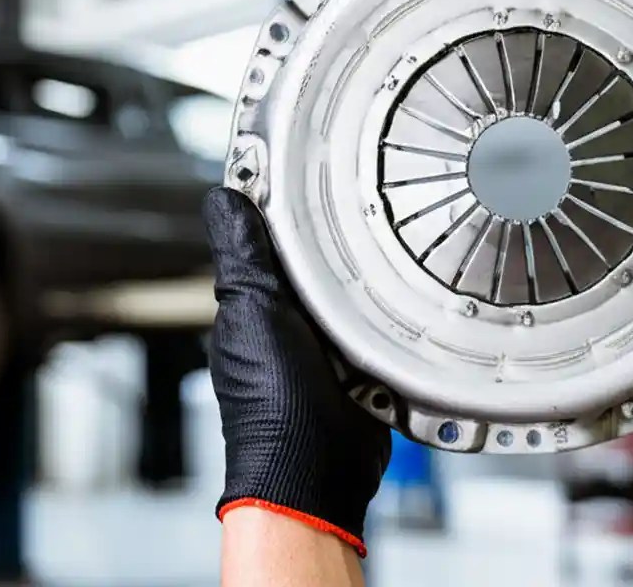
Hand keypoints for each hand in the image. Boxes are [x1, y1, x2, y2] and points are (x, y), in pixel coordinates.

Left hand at [202, 188, 390, 555]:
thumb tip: (223, 197)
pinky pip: (384, 327)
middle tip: (370, 202)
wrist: (320, 469)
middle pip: (320, 260)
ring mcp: (329, 345)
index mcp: (255, 303)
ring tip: (398, 242)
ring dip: (373, 277)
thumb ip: (243, 257)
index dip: (289, 201)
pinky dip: (395, 316)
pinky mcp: (366, 366)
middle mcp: (290, 321)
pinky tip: (409, 298)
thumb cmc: (274, 404)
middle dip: (342, 238)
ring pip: (355, 291)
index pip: (272, 235)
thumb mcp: (254, 312)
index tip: (312, 164)